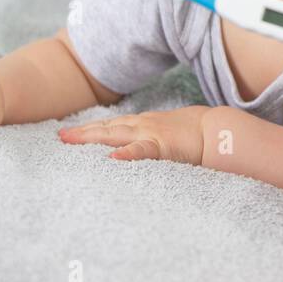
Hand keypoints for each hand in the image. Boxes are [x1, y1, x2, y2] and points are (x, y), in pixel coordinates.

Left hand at [58, 106, 209, 163]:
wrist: (222, 130)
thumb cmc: (200, 134)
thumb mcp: (173, 134)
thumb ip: (155, 141)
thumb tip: (141, 151)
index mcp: (148, 124)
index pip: (115, 126)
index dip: (93, 130)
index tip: (72, 134)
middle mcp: (145, 126)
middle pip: (108, 128)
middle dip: (83, 133)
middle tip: (60, 137)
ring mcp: (152, 135)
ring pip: (116, 134)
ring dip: (93, 137)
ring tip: (71, 141)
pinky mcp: (163, 147)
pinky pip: (142, 150)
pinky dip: (127, 153)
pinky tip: (112, 157)